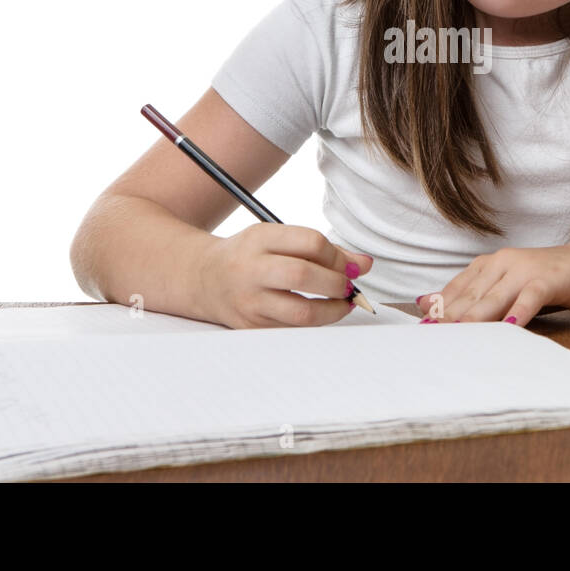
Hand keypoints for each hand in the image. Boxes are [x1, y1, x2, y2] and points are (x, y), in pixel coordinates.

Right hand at [196, 223, 372, 328]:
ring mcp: (249, 302)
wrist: (204, 278)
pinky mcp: (251, 327)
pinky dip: (315, 325)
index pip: (310, 242)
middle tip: (348, 287)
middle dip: (336, 283)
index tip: (349, 265)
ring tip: (343, 304)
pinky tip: (322, 315)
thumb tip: (365, 264)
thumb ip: (323, 249)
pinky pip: (292, 331)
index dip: (338, 256)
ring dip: (332, 310)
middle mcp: (251, 269)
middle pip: (303, 275)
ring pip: (300, 312)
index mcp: (259, 239)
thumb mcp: (278, 239)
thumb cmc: (251, 255)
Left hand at [414, 244, 569, 325]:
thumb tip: (425, 302)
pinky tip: (509, 326)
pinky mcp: (547, 280)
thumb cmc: (546, 281)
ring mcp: (525, 270)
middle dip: (450, 316)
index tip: (421, 329)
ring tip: (458, 333)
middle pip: (471, 294)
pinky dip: (518, 312)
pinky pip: (529, 298)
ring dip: (476, 316)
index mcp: (490, 263)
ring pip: (495, 296)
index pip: (458, 288)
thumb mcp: (506, 285)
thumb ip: (471, 294)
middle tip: (431, 336)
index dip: (439, 308)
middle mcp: (503, 262)